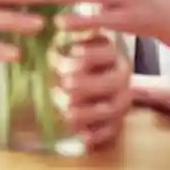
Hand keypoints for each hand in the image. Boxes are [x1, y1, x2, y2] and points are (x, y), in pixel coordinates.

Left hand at [56, 34, 132, 148]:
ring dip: (88, 112)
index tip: (72, 52)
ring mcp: (120, 101)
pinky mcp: (116, 122)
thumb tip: (49, 32)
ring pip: (112, 109)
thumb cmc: (65, 62)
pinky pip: (112, 131)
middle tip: (65, 84)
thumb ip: (59, 43)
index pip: (107, 52)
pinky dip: (97, 136)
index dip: (90, 53)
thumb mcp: (62, 47)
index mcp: (109, 54)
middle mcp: (120, 77)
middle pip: (112, 82)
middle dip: (87, 84)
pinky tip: (82, 136)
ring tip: (66, 111)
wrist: (81, 89)